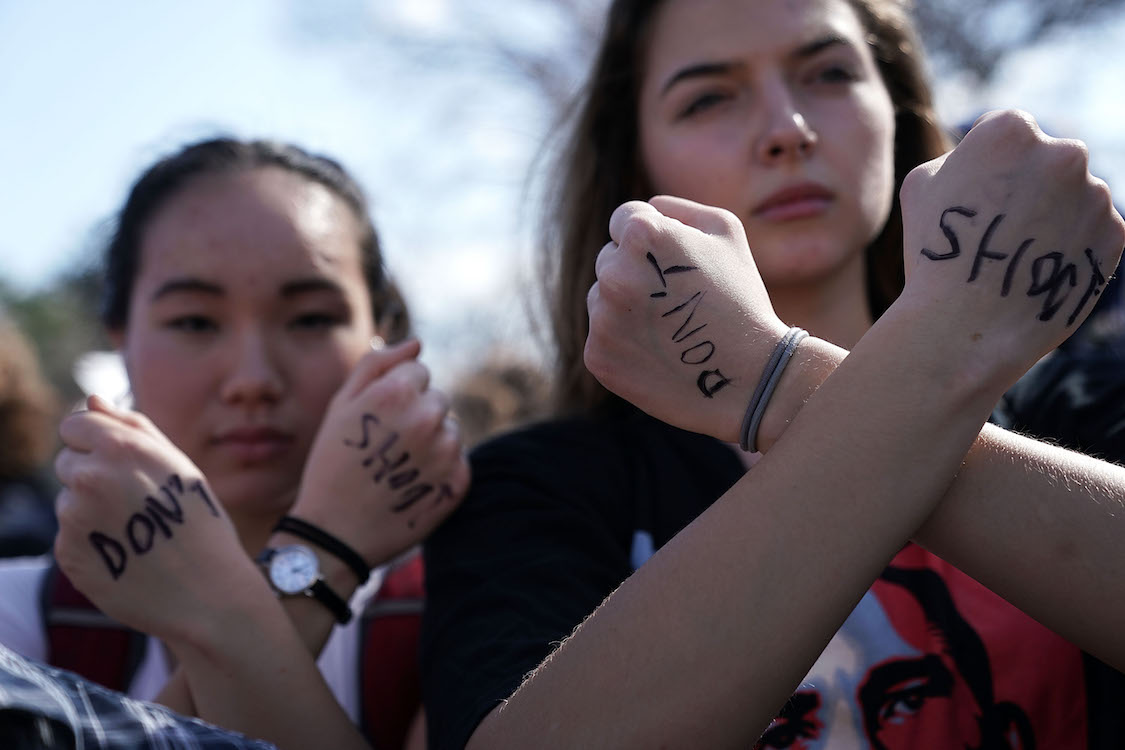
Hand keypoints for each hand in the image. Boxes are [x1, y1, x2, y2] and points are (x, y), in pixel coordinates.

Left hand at [54, 396, 253, 642]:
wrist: (207, 593)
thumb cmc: (201, 523)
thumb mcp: (178, 465)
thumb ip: (133, 427)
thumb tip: (92, 399)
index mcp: (120, 447)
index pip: (74, 424)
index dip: (96, 441)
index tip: (119, 462)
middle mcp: (90, 478)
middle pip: (68, 462)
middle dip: (93, 475)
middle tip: (136, 503)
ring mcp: (74, 518)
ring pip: (69, 502)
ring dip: (92, 511)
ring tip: (136, 533)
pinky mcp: (68, 554)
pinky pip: (70, 537)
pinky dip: (92, 544)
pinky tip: (126, 554)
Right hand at [290, 339, 468, 567]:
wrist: (336, 533)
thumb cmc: (332, 464)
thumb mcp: (341, 407)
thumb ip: (378, 365)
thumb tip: (417, 344)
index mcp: (397, 392)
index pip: (418, 372)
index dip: (395, 396)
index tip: (377, 422)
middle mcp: (428, 417)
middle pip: (438, 399)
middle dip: (416, 415)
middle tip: (386, 448)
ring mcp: (446, 451)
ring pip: (450, 429)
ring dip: (431, 442)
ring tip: (398, 468)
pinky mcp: (458, 481)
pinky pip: (458, 460)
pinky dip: (440, 469)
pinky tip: (412, 484)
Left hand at [585, 196, 788, 441]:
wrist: (747, 379)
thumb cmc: (741, 300)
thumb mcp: (726, 233)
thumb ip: (679, 210)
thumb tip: (648, 208)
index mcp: (642, 234)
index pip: (623, 220)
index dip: (653, 239)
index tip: (676, 264)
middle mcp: (613, 273)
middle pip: (609, 259)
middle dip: (636, 272)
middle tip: (678, 300)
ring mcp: (602, 317)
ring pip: (601, 299)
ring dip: (626, 307)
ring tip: (669, 328)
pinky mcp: (597, 356)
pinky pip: (602, 337)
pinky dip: (624, 344)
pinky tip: (659, 353)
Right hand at [896, 110, 1124, 393]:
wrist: (966, 326)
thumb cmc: (935, 254)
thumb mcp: (921, 185)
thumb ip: (961, 157)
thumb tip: (986, 160)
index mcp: (1010, 130)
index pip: (1006, 134)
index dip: (986, 169)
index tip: (974, 201)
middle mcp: (1063, 152)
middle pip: (1047, 161)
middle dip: (1028, 188)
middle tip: (998, 231)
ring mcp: (1096, 194)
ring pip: (1075, 197)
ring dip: (1053, 218)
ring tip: (1017, 259)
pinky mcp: (1116, 234)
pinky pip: (1094, 233)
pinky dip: (1072, 248)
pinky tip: (1038, 271)